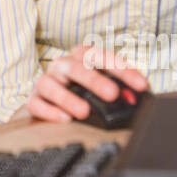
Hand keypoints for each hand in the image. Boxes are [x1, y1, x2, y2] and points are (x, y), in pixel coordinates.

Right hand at [26, 43, 148, 122]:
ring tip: (84, 112)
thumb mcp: (101, 86)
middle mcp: (62, 65)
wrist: (50, 100)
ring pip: (50, 83)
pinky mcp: (34, 100)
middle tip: (113, 94)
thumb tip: (132, 99)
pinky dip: (50, 111)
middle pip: (74, 66)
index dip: (123, 70)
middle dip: (95, 80)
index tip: (142, 85)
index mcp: (81, 57)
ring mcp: (46, 81)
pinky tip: (64, 119)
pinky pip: (36, 103)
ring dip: (68, 97)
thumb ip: (118, 91)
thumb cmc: (81, 90)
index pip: (101, 57)